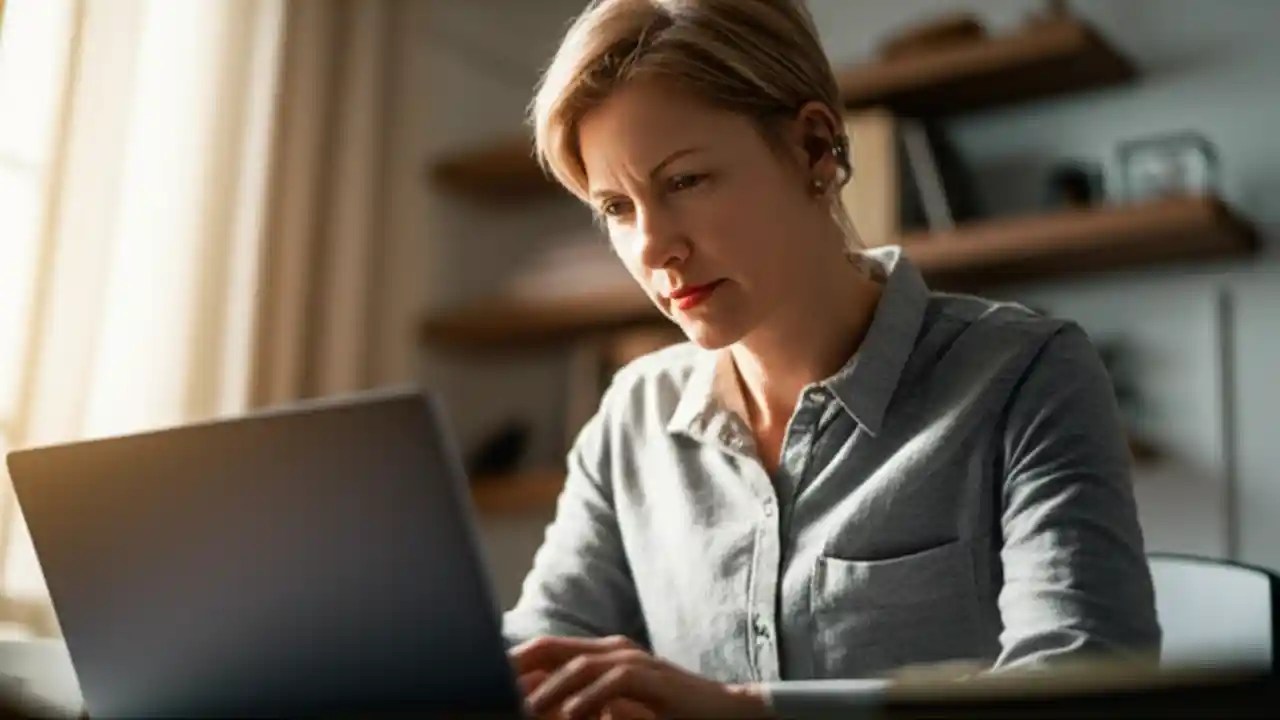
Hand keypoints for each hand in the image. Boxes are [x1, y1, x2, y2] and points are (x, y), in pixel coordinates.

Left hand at [510, 635, 772, 719]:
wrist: (725, 712)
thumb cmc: (667, 714)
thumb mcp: (617, 709)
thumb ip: (583, 705)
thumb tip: (538, 707)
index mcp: (601, 654)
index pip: (548, 650)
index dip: (515, 661)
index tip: (484, 676)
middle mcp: (614, 650)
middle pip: (555, 649)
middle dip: (520, 667)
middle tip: (491, 687)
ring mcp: (634, 661)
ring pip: (579, 667)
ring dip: (548, 690)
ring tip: (522, 711)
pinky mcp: (652, 678)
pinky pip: (613, 683)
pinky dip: (588, 699)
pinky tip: (569, 717)